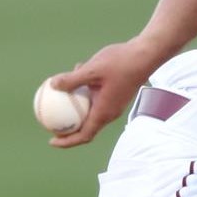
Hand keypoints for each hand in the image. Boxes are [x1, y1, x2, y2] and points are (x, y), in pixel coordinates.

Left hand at [43, 37, 169, 147]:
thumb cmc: (121, 63)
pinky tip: (75, 74)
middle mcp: (109, 112)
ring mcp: (113, 104)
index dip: (67, 142)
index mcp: (104, 112)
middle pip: (86, 128)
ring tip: (58, 100)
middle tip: (51, 124)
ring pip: (90, 111)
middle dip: (68, 129)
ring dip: (75, 108)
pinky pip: (95, 99)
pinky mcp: (115, 94)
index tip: (52, 141)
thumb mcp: (92, 70)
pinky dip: (83, 93)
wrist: (146, 55)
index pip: (84, 135)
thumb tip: (53, 85)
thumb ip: (72, 79)